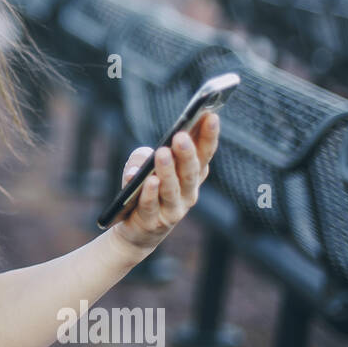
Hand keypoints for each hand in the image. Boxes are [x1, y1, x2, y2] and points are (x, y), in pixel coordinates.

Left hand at [111, 111, 219, 256]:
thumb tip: (147, 155)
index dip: (208, 136)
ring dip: (167, 170)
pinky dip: (150, 192)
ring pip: (172, 188)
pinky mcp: (154, 222)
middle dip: (187, 152)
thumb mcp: (144, 167)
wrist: (136, 231)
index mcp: (192, 176)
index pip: (204, 154)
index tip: (210, 115)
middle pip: (190, 171)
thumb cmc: (145, 190)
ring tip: (162, 152)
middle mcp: (188, 193)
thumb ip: (145, 156)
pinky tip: (149, 180)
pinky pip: (151, 205)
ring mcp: (173, 210)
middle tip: (181, 135)